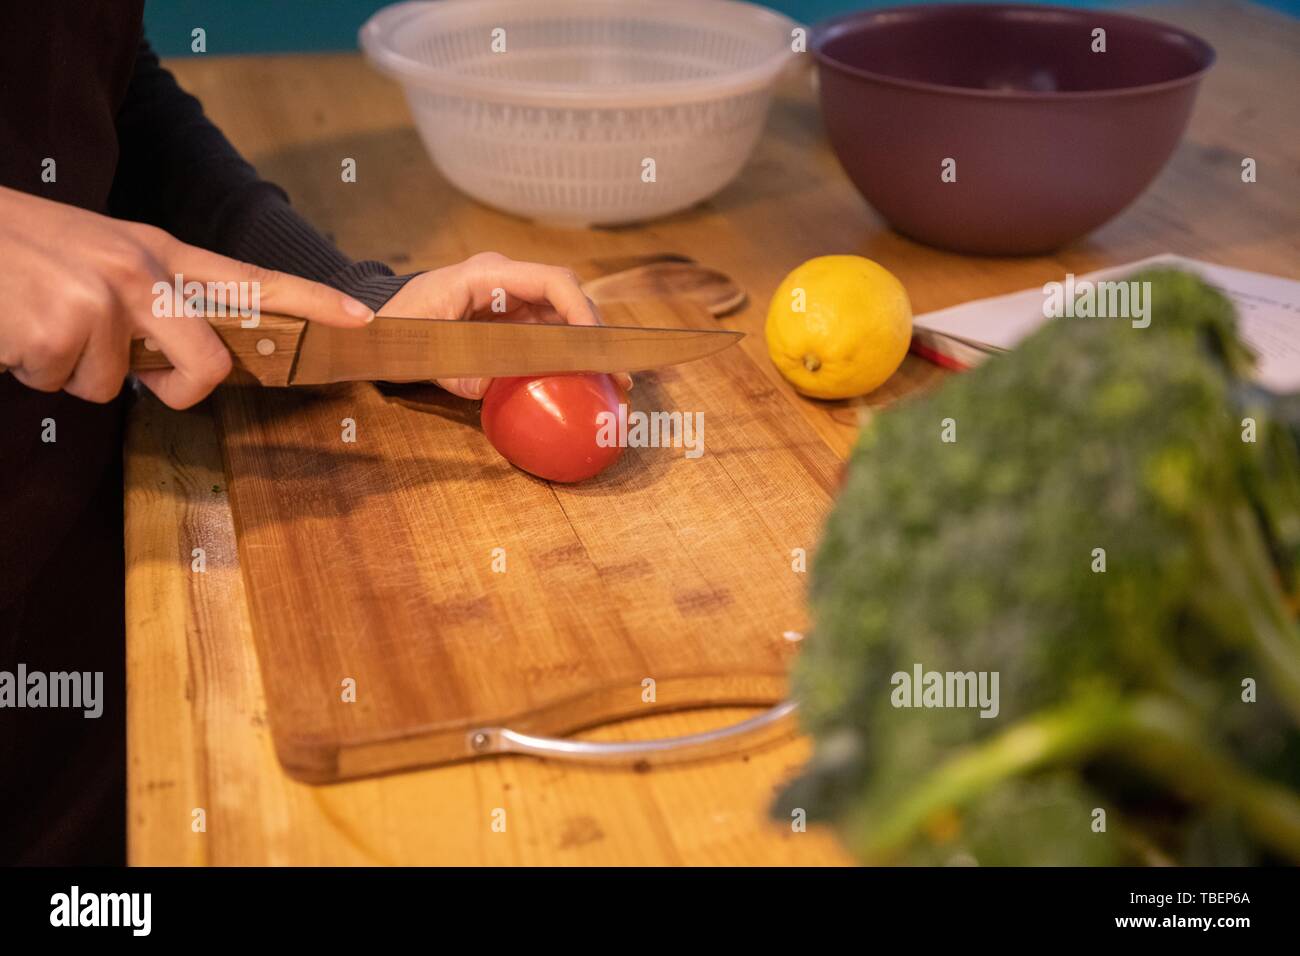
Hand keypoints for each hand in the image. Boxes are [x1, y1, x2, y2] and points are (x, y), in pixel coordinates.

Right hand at [0, 186, 374, 408]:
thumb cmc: (23, 251)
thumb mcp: (101, 255)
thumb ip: (154, 299)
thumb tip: (184, 361)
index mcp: (159, 251)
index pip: (252, 279)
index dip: (312, 303)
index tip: (360, 320)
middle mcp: (141, 271)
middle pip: (210, 365)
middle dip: (180, 391)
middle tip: (141, 380)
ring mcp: (103, 298)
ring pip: (118, 385)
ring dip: (74, 372)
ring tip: (42, 323)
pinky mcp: (61, 329)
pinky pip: (68, 386)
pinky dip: (36, 372)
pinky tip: (17, 330)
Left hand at [378, 251, 633, 398]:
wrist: (381, 321)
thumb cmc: (399, 327)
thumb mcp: (428, 352)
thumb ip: (464, 370)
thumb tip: (498, 388)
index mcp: (486, 275)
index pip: (551, 281)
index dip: (580, 310)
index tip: (594, 345)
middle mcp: (506, 279)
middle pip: (568, 296)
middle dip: (595, 333)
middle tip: (616, 372)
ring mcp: (511, 295)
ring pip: (565, 313)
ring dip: (589, 344)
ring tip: (613, 379)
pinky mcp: (512, 315)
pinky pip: (550, 328)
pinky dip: (570, 350)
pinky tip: (587, 376)